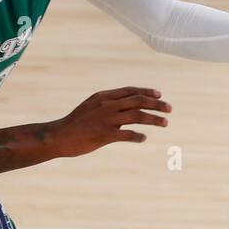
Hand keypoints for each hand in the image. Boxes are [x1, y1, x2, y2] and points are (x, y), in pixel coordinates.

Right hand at [55, 87, 170, 155]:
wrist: (58, 136)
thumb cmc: (75, 123)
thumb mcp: (91, 106)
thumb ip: (108, 104)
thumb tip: (126, 105)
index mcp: (104, 96)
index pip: (131, 91)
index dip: (147, 92)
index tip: (159, 94)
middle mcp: (107, 105)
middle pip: (139, 101)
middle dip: (157, 104)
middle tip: (169, 108)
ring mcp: (107, 119)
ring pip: (138, 116)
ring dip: (154, 119)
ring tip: (165, 123)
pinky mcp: (105, 135)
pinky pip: (128, 134)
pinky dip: (138, 136)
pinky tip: (144, 138)